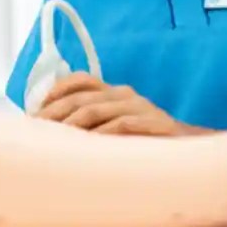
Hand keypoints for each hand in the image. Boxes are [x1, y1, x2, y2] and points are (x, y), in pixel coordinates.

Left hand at [36, 73, 201, 135]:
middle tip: (39, 130)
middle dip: (56, 113)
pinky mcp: (152, 122)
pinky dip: (101, 134)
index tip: (38, 108)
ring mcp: (138, 106)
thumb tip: (56, 132)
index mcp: (113, 91)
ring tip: (56, 140)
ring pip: (95, 110)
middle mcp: (123, 94)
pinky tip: (88, 146)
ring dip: (72, 125)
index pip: (81, 79)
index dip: (57, 90)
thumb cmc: (146, 139)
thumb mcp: (117, 124)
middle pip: (81, 98)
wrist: (188, 147)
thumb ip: (94, 122)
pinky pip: (120, 125)